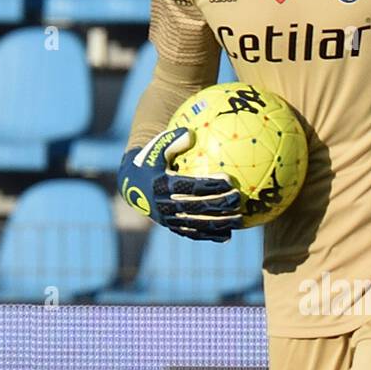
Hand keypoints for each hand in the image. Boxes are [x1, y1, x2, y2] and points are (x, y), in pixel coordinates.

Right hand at [118, 127, 242, 240]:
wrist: (131, 185)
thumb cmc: (150, 161)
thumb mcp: (157, 148)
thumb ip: (173, 140)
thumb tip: (190, 133)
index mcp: (161, 184)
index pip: (189, 186)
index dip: (209, 184)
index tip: (228, 180)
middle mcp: (163, 204)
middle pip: (195, 207)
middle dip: (218, 204)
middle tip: (237, 199)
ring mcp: (167, 219)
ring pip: (196, 224)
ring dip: (219, 223)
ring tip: (239, 219)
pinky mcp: (171, 227)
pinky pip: (192, 234)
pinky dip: (210, 236)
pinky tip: (228, 235)